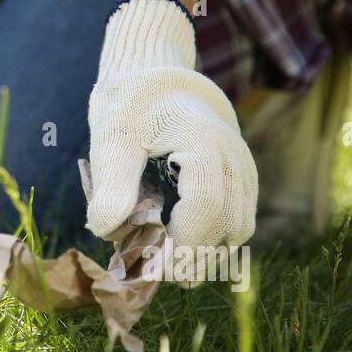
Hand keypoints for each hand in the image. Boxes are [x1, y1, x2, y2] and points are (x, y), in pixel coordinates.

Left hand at [86, 0, 256, 276]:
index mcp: (204, 142)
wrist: (158, 83)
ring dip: (201, 250)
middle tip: (148, 267)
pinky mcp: (242, 183)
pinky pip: (235, 224)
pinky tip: (173, 239)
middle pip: (228, 226)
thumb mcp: (112, 138)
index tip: (150, 267)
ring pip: (237, 231)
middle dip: (190, 256)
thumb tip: (108, 232)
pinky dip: (207, 239)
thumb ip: (112, 184)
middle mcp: (234, 158)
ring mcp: (244, 171)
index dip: (182, 245)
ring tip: (158, 252)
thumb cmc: (132, 108)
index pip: (206, 208)